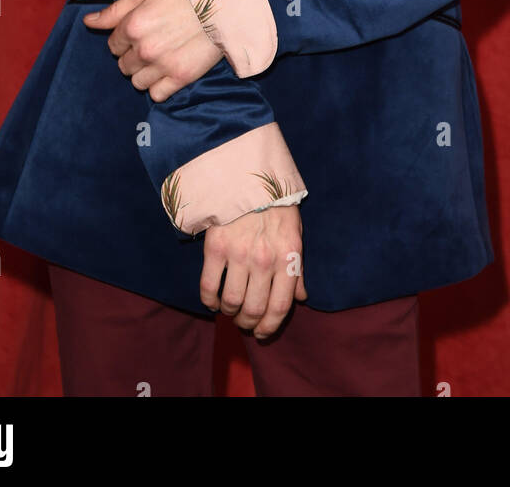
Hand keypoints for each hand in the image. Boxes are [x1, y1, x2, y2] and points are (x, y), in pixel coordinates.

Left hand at [83, 0, 223, 99]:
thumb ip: (115, 9)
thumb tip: (89, 22)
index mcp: (132, 25)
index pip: (113, 45)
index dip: (125, 38)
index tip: (141, 31)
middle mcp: (144, 49)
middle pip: (123, 65)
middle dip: (133, 55)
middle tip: (153, 42)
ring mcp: (162, 65)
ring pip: (137, 82)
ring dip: (145, 72)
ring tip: (162, 56)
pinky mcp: (181, 77)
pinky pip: (157, 94)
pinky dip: (159, 86)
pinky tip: (169, 70)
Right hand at [200, 204, 307, 338]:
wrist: (248, 176)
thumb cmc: (275, 206)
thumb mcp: (295, 234)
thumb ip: (297, 268)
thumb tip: (300, 297)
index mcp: (287, 257)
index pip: (279, 307)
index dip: (269, 327)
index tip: (262, 333)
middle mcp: (263, 260)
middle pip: (254, 309)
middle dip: (247, 323)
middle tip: (243, 322)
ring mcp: (238, 254)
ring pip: (231, 302)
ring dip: (229, 312)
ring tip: (229, 309)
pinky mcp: (215, 247)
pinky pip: (209, 286)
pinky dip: (209, 300)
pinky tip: (212, 300)